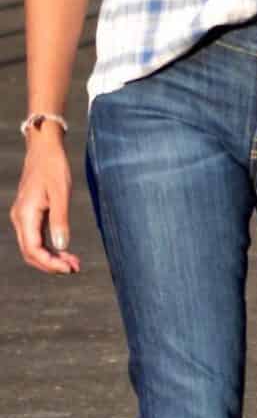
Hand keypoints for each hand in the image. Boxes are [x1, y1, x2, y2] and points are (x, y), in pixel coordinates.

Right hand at [10, 131, 80, 275]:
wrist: (44, 148)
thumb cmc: (53, 167)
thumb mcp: (60, 193)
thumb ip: (60, 221)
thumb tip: (61, 246)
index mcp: (25, 214)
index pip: (33, 250)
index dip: (50, 264)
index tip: (70, 268)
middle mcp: (20, 218)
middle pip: (31, 253)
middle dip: (51, 265)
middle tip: (75, 268)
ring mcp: (24, 217)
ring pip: (33, 247)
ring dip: (51, 258)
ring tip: (73, 263)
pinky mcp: (30, 214)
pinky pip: (36, 238)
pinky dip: (49, 247)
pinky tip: (65, 251)